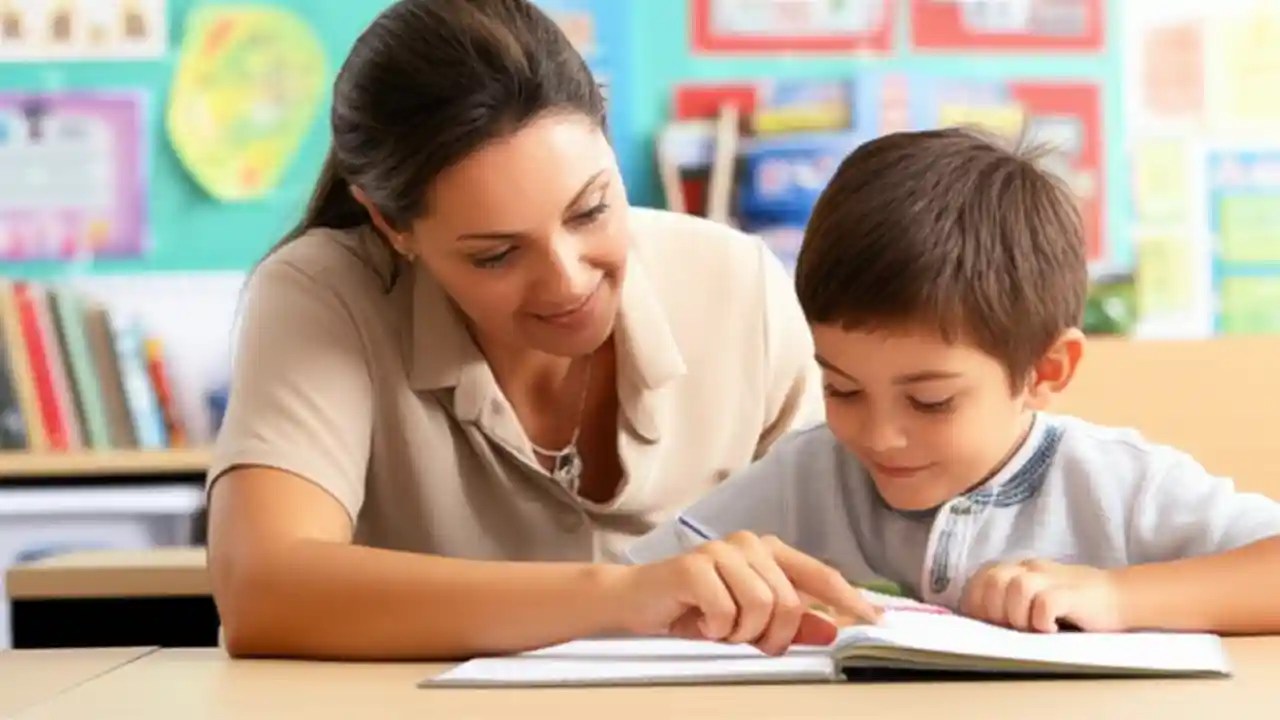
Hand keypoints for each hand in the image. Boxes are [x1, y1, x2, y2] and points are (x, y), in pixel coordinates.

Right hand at [610, 531, 881, 655]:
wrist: (637, 602)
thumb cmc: (695, 610)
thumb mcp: (748, 621)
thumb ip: (790, 623)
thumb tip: (832, 629)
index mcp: (768, 553)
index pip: (820, 575)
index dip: (849, 600)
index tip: (875, 621)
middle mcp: (749, 544)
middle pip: (790, 602)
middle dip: (772, 634)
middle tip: (744, 638)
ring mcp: (721, 550)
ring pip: (762, 607)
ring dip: (740, 632)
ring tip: (717, 626)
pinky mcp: (695, 565)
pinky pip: (727, 612)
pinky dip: (715, 629)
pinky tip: (698, 621)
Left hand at [960, 559, 1123, 632]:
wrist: (1121, 597)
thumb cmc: (1074, 605)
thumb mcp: (1036, 597)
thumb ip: (1009, 601)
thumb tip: (980, 620)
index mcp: (1019, 568)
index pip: (982, 577)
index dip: (975, 601)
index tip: (984, 624)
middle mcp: (1032, 568)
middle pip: (994, 580)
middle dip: (993, 610)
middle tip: (1010, 629)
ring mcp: (1053, 579)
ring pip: (1017, 587)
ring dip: (1017, 615)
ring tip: (1031, 629)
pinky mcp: (1072, 594)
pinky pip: (1046, 603)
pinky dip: (1041, 620)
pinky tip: (1050, 630)